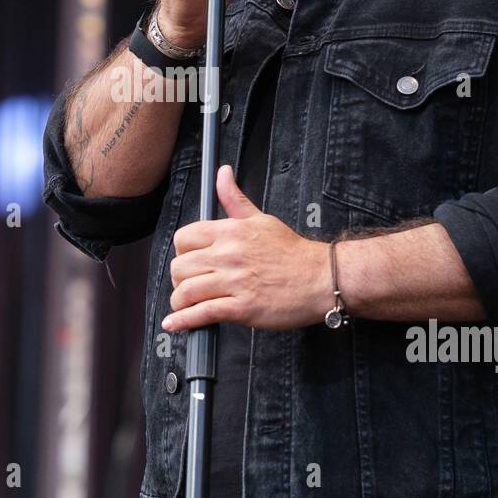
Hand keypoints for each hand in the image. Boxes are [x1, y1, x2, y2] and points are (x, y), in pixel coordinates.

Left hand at [161, 165, 332, 331]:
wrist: (321, 278)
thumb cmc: (293, 252)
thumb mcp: (261, 219)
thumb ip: (234, 199)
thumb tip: (221, 173)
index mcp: (230, 231)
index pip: (183, 238)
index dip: (181, 252)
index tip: (188, 261)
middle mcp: (228, 255)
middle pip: (180, 267)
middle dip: (179, 279)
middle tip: (188, 285)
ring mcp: (235, 282)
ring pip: (186, 291)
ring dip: (179, 302)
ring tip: (184, 305)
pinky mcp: (242, 308)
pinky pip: (203, 313)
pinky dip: (184, 321)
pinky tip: (176, 324)